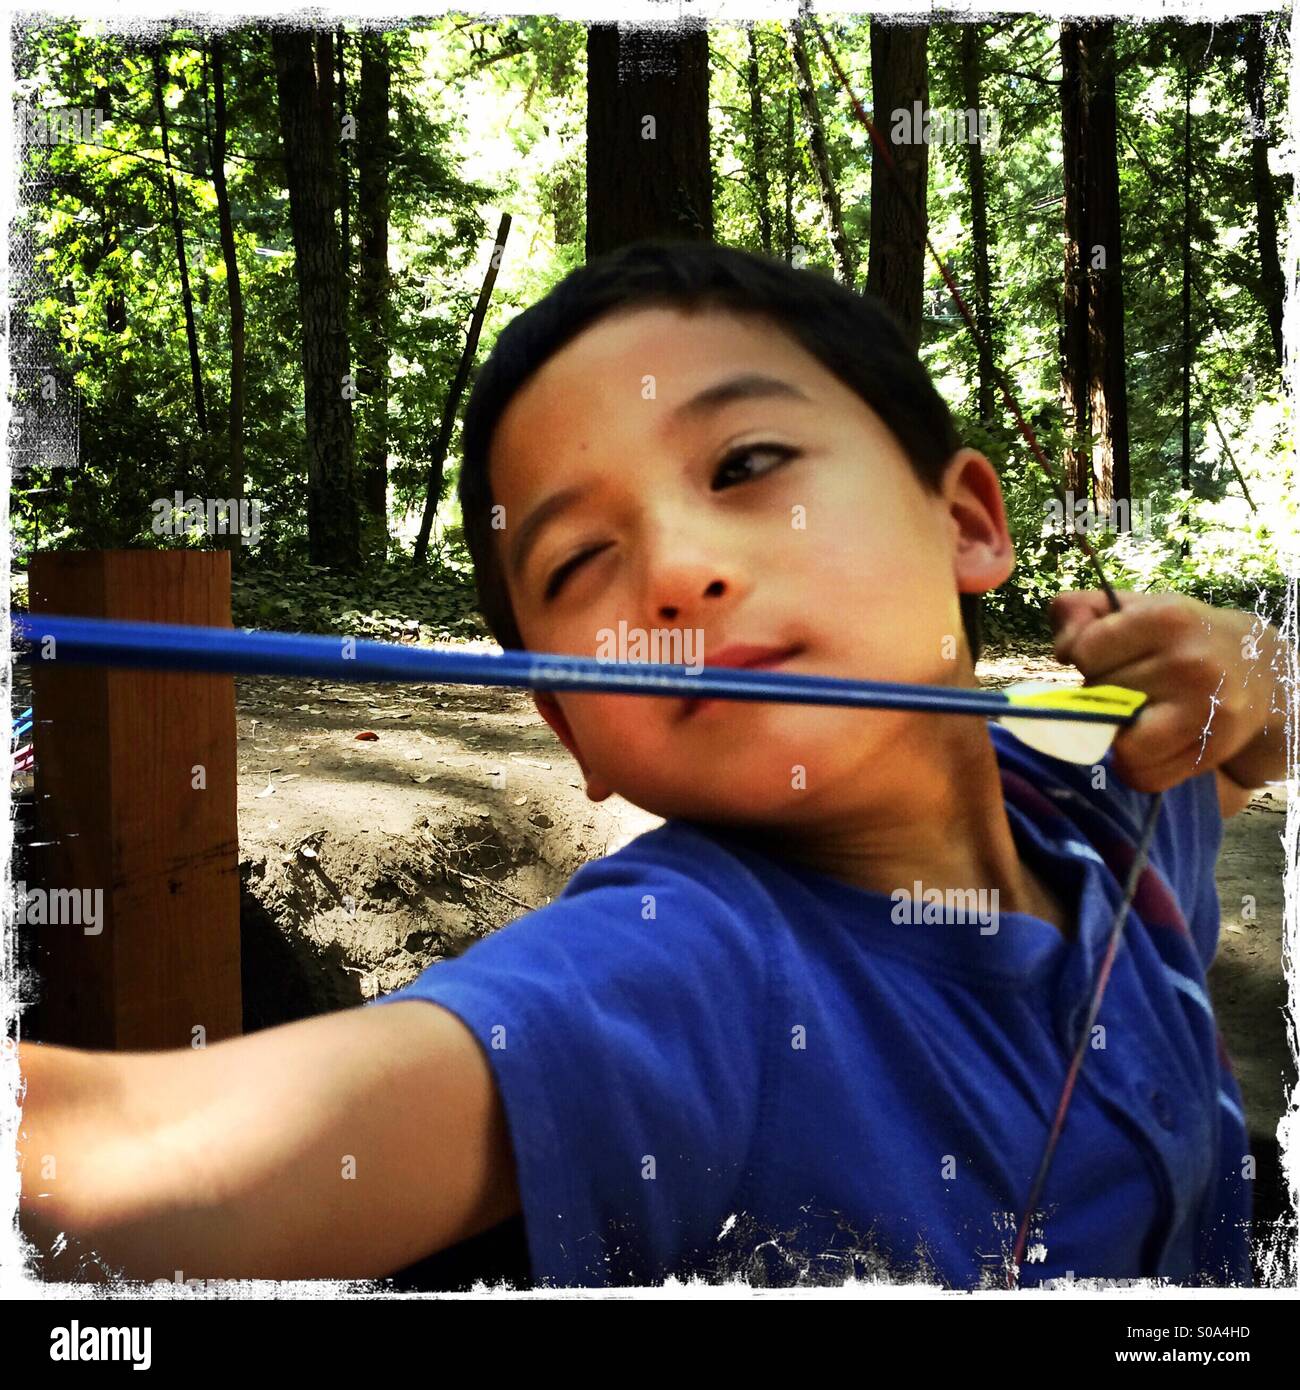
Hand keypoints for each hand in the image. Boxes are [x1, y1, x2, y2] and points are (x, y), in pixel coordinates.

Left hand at [1049, 589, 1284, 793]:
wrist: (1259, 670)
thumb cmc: (1178, 637)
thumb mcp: (1131, 607)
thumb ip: (1078, 611)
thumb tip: (1063, 651)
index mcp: (1166, 619)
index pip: (1084, 651)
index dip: (1087, 657)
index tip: (1110, 655)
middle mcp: (1190, 664)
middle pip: (1099, 698)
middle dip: (1103, 695)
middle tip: (1133, 685)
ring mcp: (1204, 711)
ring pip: (1119, 745)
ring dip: (1118, 736)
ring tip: (1139, 715)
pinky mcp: (1210, 751)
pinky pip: (1144, 776)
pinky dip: (1138, 766)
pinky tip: (1154, 740)